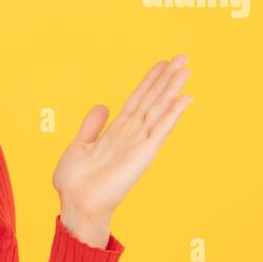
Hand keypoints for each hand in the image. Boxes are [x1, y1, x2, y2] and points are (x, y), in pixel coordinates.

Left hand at [52, 54, 193, 228]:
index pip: (136, 99)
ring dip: (173, 89)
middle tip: (183, 57)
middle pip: (152, 99)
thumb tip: (103, 106)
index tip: (162, 63)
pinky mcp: (143, 155)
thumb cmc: (76, 182)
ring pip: (159, 109)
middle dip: (166, 78)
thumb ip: (92, 125)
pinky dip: (173, 114)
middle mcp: (131, 134)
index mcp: (116, 131)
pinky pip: (160, 130)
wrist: (77, 204)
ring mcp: (138, 143)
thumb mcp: (78, 145)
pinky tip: (185, 99)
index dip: (149, 81)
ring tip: (186, 69)